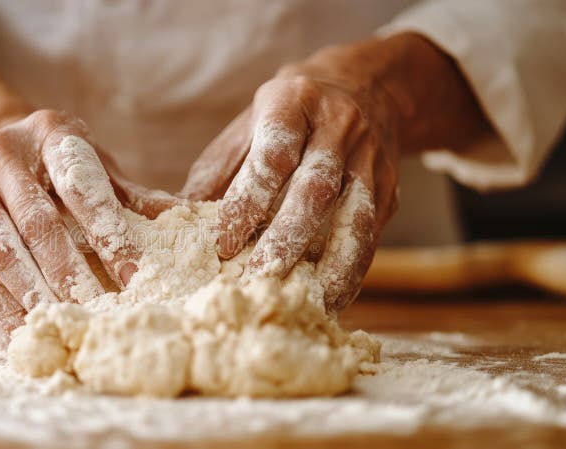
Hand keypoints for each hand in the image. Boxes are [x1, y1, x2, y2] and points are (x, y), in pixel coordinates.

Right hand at [0, 109, 179, 333]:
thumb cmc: (56, 161)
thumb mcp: (93, 163)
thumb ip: (131, 194)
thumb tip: (185, 219)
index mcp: (49, 133)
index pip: (81, 186)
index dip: (108, 232)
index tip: (134, 273)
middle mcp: (2, 155)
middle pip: (38, 222)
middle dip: (69, 271)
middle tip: (98, 309)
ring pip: (3, 251)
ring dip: (34, 294)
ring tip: (64, 325)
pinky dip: (3, 306)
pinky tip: (27, 331)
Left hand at [181, 33, 489, 312]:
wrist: (366, 89)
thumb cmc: (289, 117)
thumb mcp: (247, 127)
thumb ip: (216, 173)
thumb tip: (175, 222)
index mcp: (294, 102)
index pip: (272, 155)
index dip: (248, 200)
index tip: (224, 244)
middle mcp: (338, 127)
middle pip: (316, 188)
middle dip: (288, 237)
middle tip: (260, 277)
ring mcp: (371, 159)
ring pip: (356, 215)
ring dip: (331, 265)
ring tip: (305, 302)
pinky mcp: (390, 189)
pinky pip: (373, 234)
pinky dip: (353, 271)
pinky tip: (331, 299)